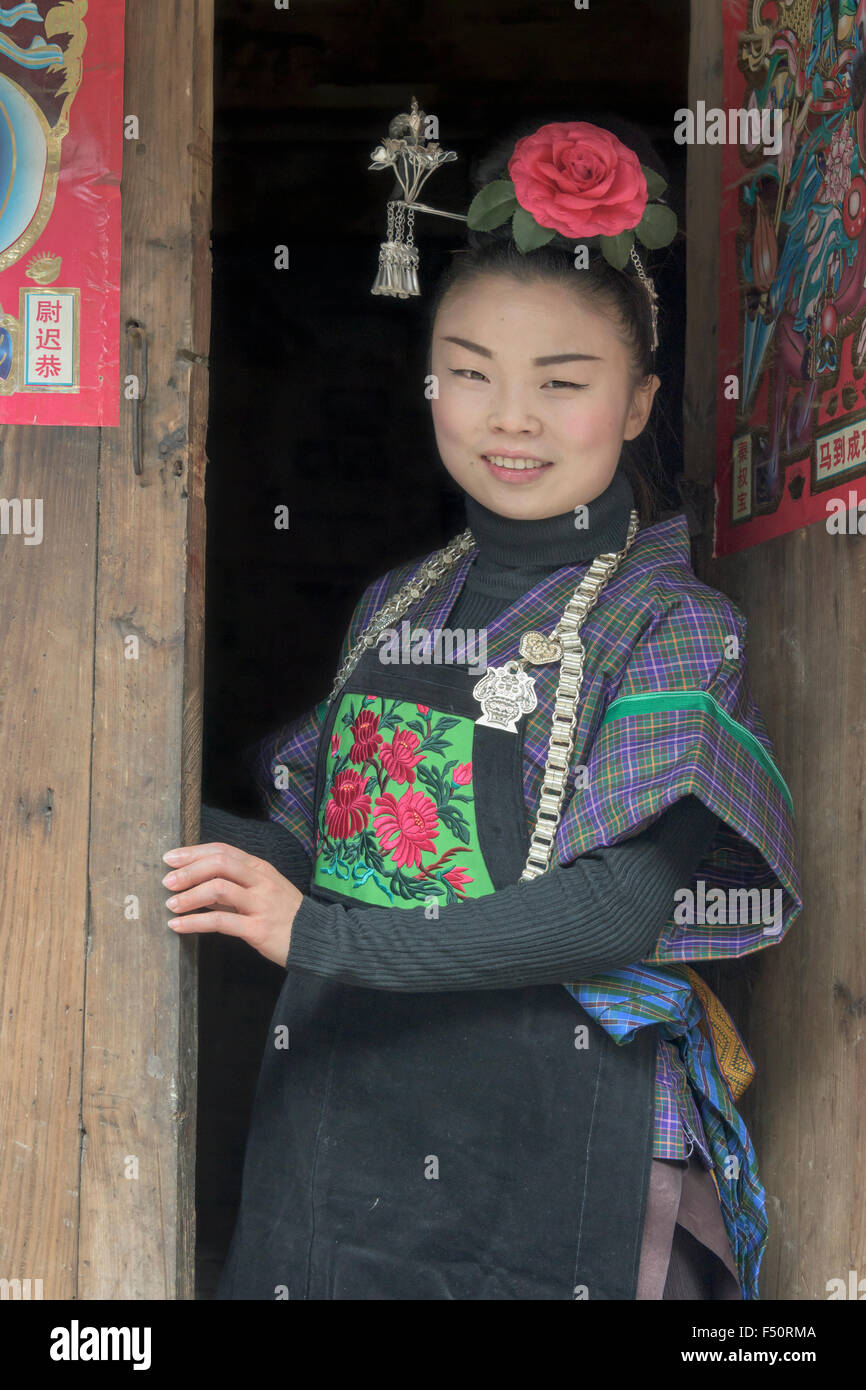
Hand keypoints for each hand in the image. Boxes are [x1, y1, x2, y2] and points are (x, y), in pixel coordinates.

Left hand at [162, 840, 303, 965]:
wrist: (317, 940)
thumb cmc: (285, 915)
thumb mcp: (262, 892)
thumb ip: (233, 887)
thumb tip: (196, 885)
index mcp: (260, 868)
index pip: (223, 851)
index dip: (194, 852)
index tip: (170, 857)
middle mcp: (260, 881)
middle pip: (219, 864)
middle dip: (189, 870)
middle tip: (167, 881)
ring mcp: (260, 904)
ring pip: (219, 889)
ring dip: (189, 896)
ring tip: (170, 905)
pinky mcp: (258, 929)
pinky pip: (221, 921)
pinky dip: (194, 922)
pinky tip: (178, 926)